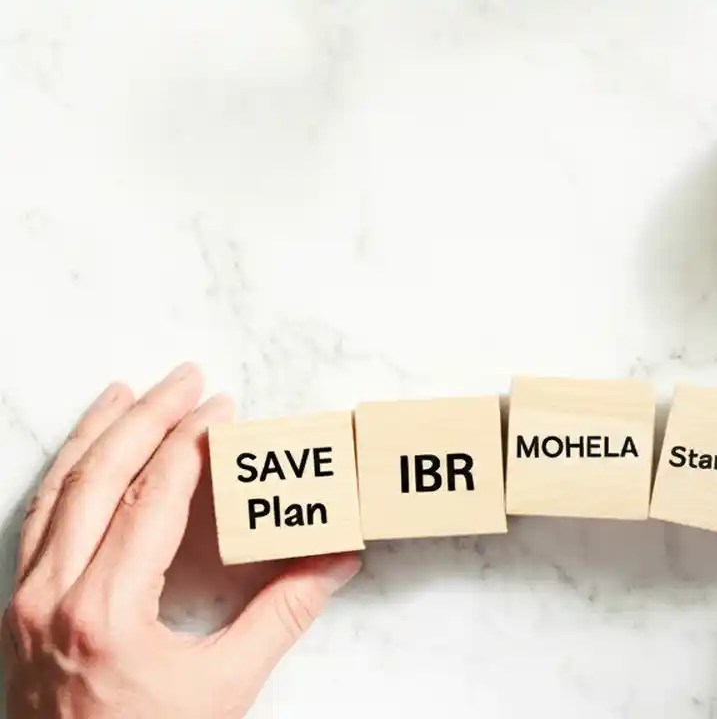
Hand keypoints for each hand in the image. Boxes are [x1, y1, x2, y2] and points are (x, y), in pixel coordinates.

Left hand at [4, 364, 361, 717]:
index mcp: (106, 610)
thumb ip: (283, 615)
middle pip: (99, 476)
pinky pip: (37, 520)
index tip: (221, 410)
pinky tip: (83, 456)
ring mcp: (28, 600)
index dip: (190, 443)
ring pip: (57, 491)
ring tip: (127, 391)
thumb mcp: (226, 688)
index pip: (152, 496)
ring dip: (96, 433)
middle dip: (145, 417)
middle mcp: (54, 595)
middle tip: (186, 378)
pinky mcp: (20, 609)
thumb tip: (335, 560)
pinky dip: (63, 475)